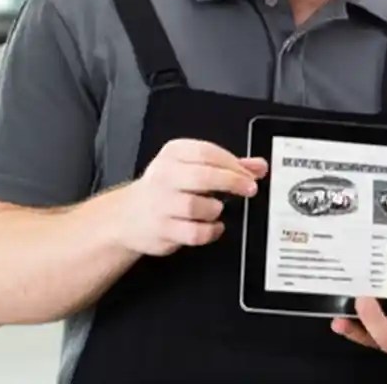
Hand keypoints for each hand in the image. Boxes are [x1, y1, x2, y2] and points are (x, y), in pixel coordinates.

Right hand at [115, 138, 266, 256]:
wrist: (128, 216)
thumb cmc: (165, 188)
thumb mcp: (192, 167)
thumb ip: (228, 166)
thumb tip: (258, 166)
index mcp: (173, 154)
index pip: (206, 153)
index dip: (233, 163)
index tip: (251, 174)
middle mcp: (164, 176)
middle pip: (203, 177)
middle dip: (232, 182)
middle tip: (249, 189)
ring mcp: (161, 204)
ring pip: (197, 206)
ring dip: (215, 209)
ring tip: (217, 208)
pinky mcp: (162, 230)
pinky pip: (194, 233)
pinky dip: (210, 231)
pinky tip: (213, 227)